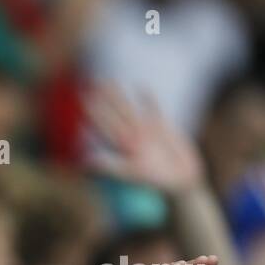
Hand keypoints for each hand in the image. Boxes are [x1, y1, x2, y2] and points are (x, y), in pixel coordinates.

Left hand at [85, 84, 203, 191]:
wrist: (180, 183)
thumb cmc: (155, 184)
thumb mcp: (132, 174)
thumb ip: (110, 167)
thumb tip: (86, 163)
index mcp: (122, 147)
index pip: (105, 126)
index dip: (94, 113)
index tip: (84, 98)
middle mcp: (131, 138)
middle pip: (115, 114)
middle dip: (104, 99)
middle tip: (93, 82)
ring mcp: (145, 133)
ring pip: (130, 110)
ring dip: (120, 97)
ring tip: (110, 81)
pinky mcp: (161, 131)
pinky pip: (153, 112)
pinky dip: (148, 101)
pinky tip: (142, 87)